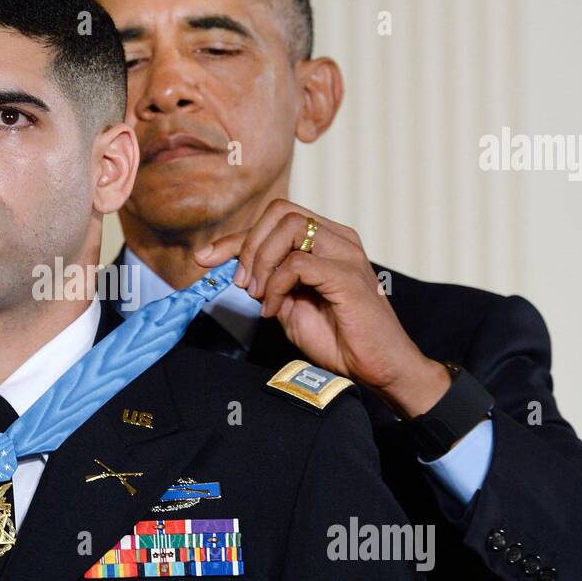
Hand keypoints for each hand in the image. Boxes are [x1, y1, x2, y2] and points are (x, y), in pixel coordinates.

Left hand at [194, 199, 449, 417]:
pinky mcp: (348, 277)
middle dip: (247, 244)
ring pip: (289, 228)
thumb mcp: (290, 305)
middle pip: (280, 212)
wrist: (376, 369)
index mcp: (326, 240)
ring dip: (262, 261)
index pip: (274, 219)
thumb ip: (268, 282)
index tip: (205, 258)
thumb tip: (236, 270)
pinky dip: (276, 285)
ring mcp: (346, 254)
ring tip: (259, 296)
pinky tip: (274, 310)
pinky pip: (298, 263)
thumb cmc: (339, 339)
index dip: (235, 238)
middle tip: (241, 284)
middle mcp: (338, 239)